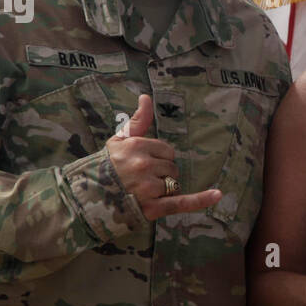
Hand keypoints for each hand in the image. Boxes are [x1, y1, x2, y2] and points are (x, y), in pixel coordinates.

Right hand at [107, 94, 221, 219]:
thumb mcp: (119, 141)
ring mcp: (148, 187)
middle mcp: (143, 165)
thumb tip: (146, 97)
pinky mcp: (152, 207)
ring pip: (174, 183)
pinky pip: (181, 202)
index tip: (143, 165)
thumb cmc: (106, 168)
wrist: (89, 198)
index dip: (158, 158)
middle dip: (162, 173)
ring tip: (143, 192)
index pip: (167, 150)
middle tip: (140, 180)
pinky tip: (217, 195)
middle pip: (172, 167)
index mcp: (136, 147)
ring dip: (165, 188)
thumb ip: (138, 120)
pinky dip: (200, 200)